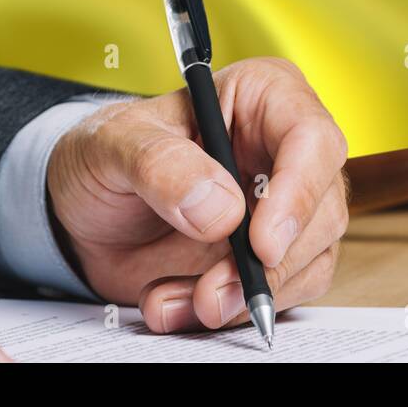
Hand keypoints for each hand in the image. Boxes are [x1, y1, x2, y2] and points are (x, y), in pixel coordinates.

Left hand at [47, 57, 348, 332]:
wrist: (85, 210)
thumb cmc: (106, 153)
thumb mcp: (112, 144)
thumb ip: (160, 164)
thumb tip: (221, 209)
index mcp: (263, 96)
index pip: (311, 138)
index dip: (298, 193)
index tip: (260, 244)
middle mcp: (285, 149)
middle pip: (322, 209)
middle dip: (269, 263)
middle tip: (211, 292)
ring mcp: (285, 205)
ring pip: (309, 259)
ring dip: (246, 294)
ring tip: (177, 300)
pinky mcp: (274, 254)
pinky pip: (281, 292)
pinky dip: (233, 310)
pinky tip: (179, 302)